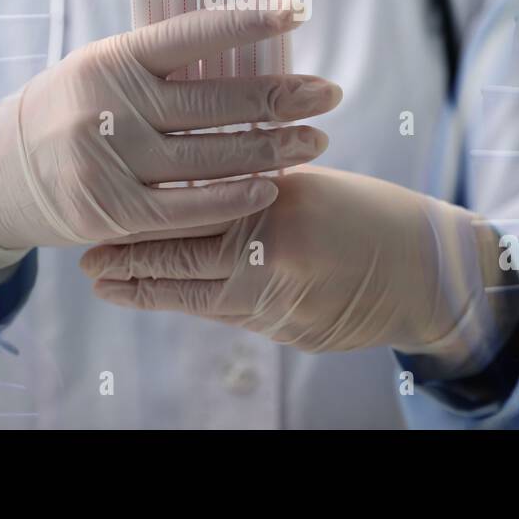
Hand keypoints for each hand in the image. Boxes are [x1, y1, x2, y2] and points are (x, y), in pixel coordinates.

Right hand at [0, 7, 340, 301]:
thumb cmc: (70, 112)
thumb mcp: (102, 71)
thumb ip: (160, 65)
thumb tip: (244, 43)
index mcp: (113, 58)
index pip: (192, 34)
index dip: (249, 22)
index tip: (298, 14)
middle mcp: (111, 106)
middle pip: (215, 102)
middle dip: (282, 99)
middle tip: (329, 95)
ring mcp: (110, 161)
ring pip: (211, 156)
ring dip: (272, 150)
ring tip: (316, 142)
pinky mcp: (112, 211)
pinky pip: (187, 207)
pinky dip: (234, 198)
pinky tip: (271, 187)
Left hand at [80, 167, 518, 373]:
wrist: (431, 271)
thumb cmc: (370, 216)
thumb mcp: (309, 189)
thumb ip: (252, 197)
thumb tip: (189, 199)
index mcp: (277, 204)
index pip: (194, 210)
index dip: (143, 217)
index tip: (104, 216)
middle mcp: (274, 253)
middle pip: (183, 258)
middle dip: (130, 261)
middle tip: (87, 261)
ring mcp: (281, 299)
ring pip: (197, 295)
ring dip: (147, 289)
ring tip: (105, 283)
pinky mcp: (289, 330)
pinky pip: (228, 315)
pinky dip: (189, 303)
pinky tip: (162, 297)